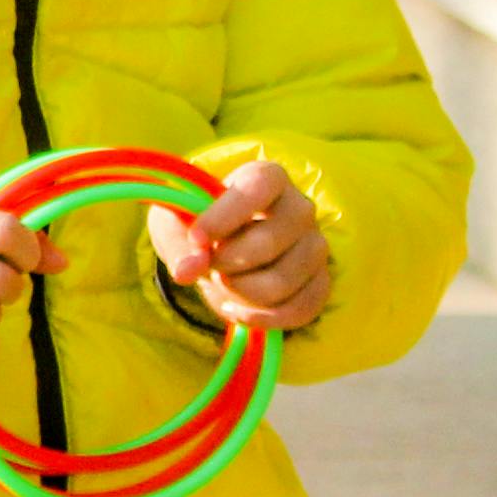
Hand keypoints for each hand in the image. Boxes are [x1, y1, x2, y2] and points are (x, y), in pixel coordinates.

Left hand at [153, 157, 335, 333]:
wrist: (218, 246)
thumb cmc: (196, 223)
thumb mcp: (175, 221)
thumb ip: (179, 242)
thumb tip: (187, 271)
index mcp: (267, 177)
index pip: (260, 186)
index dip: (225, 215)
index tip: (196, 238)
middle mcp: (300, 208)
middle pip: (269, 243)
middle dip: (225, 262)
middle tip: (207, 264)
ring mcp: (316, 246)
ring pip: (282, 282)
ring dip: (239, 292)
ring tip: (221, 282)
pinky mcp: (321, 281)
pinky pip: (301, 309)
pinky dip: (262, 318)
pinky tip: (235, 309)